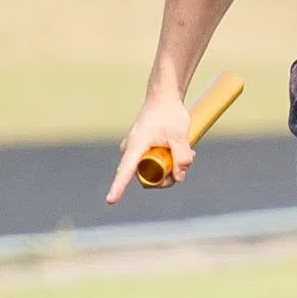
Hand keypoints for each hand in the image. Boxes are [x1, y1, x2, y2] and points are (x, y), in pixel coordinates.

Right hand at [105, 88, 198, 204]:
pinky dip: (166, 162)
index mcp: (135, 146)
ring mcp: (135, 151)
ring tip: (185, 155)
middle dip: (165, 177)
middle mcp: (130, 151)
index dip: (118, 188)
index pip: (125, 171)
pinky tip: (179, 151)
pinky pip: (152, 163)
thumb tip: (179, 177)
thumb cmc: (169, 113)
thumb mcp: (180, 136)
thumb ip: (181, 158)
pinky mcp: (141, 150)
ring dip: (169, 168)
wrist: (164, 96)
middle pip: (144, 177)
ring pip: (150, 171)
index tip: (111, 200)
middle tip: (183, 168)